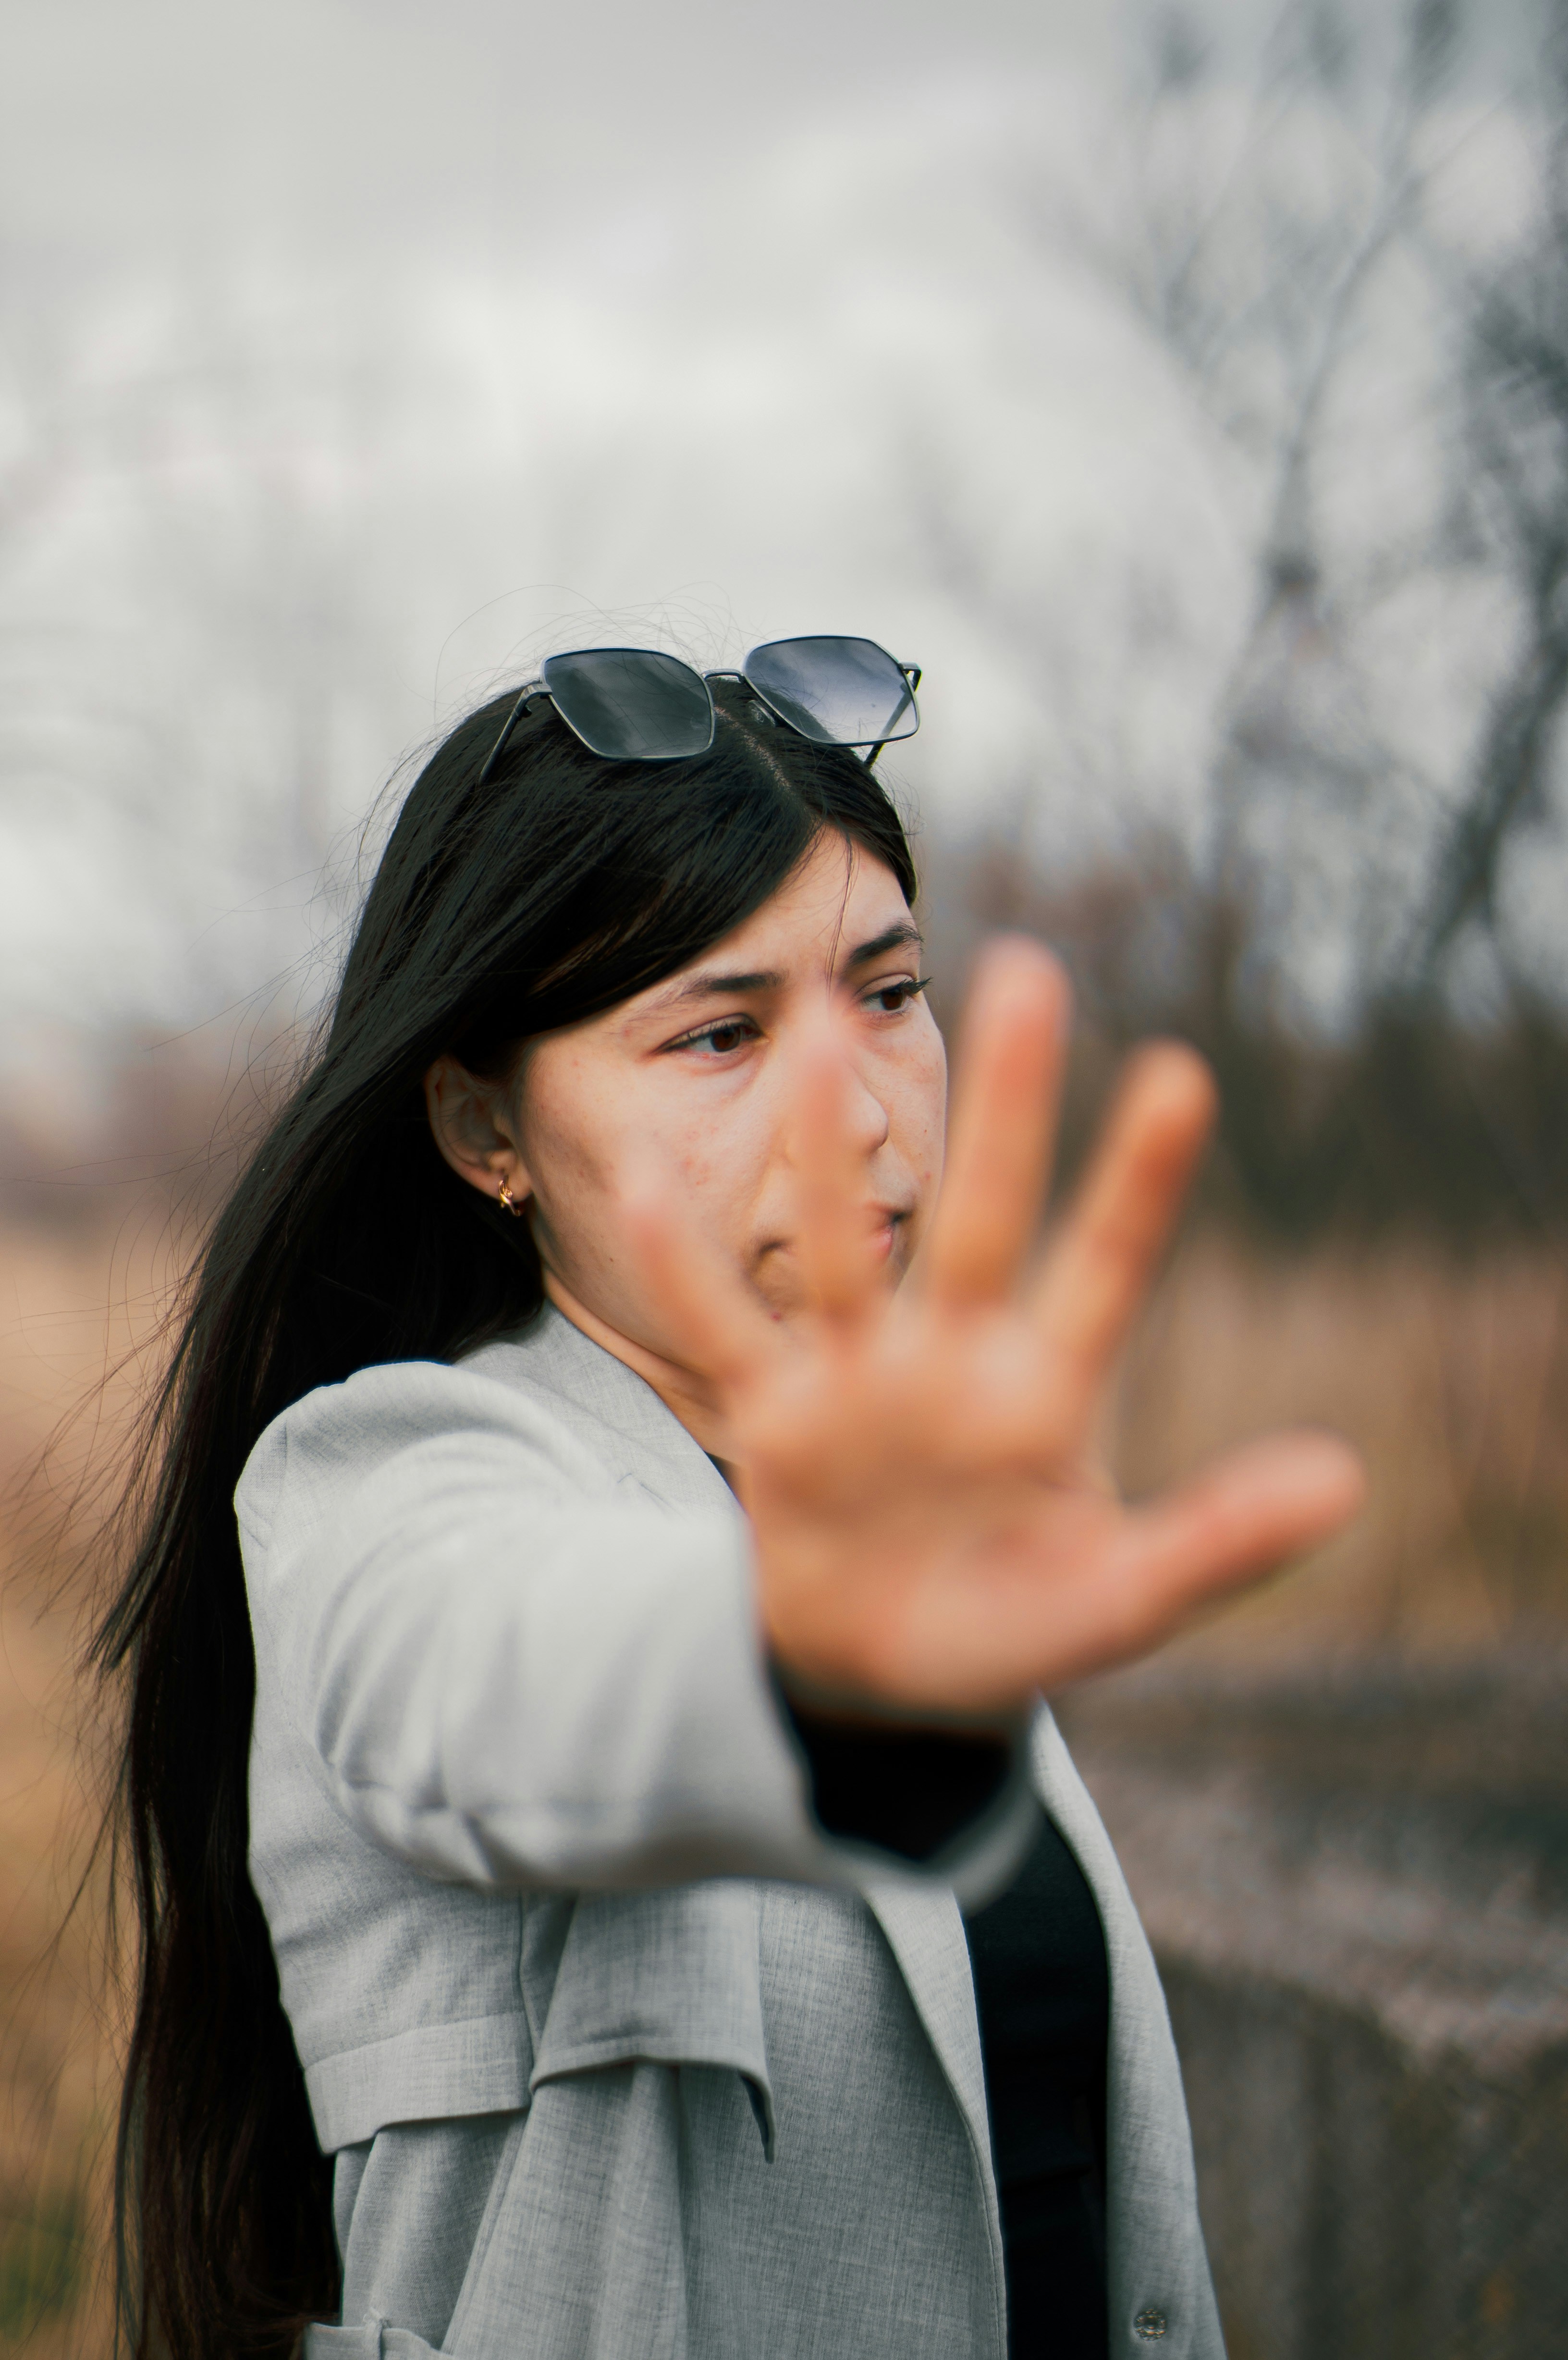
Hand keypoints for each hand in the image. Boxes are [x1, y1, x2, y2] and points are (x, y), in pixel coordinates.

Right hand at [630, 939, 1363, 1718]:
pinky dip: (675, 1260)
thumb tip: (1346, 1478)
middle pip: (983, 1218)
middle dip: (1009, 1107)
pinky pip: (715, 1326)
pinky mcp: (772, 1415)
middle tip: (1030, 969)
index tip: (1182, 1074)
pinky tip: (636, 1171)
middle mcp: (950, 1358)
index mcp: (1043, 1394)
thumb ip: (1216, 1544)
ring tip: (817, 1026)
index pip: (1104, 1273)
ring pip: (839, 1247)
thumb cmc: (1009, 1623)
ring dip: (825, 1145)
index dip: (1137, 1184)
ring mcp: (855, 1378)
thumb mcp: (1115, 1600)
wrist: (879, 1668)